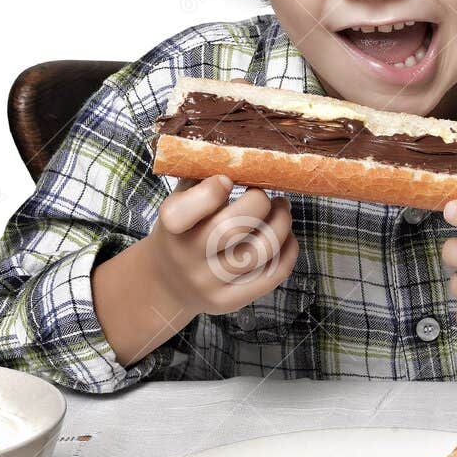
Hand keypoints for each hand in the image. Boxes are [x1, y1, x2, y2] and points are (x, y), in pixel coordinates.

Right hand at [145, 174, 298, 321]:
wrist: (168, 281)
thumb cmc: (182, 228)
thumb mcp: (179, 200)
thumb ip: (203, 177)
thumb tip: (243, 154)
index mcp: (170, 228)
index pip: (185, 211)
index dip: (212, 190)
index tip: (228, 179)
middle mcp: (187, 259)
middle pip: (232, 228)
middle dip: (260, 202)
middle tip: (266, 194)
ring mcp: (209, 284)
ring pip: (260, 251)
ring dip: (282, 223)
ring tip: (282, 209)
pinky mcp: (230, 301)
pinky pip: (272, 275)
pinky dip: (288, 250)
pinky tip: (286, 235)